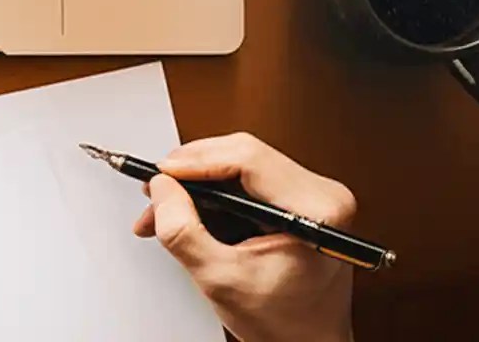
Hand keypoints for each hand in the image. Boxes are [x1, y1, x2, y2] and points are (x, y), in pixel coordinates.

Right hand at [133, 133, 357, 341]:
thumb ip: (185, 232)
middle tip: (156, 191)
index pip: (248, 158)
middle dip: (191, 172)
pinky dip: (213, 192)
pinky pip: (247, 178)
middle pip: (242, 154)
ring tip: (165, 208)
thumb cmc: (284, 323)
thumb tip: (162, 189)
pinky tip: (188, 210)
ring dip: (197, 182)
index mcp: (318, 209)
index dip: (197, 161)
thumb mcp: (222, 280)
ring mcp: (312, 194)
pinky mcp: (298, 199)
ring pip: (240, 163)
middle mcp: (322, 194)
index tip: (163, 174)